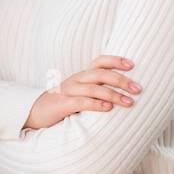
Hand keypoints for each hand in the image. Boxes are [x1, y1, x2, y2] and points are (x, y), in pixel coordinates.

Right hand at [24, 54, 140, 128]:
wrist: (36, 113)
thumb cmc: (65, 105)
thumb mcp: (81, 93)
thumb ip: (98, 90)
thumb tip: (125, 94)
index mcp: (82, 76)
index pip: (100, 62)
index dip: (116, 60)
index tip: (133, 65)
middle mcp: (76, 80)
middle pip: (101, 74)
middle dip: (121, 80)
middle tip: (138, 89)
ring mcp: (68, 91)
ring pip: (93, 88)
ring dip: (113, 94)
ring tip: (128, 102)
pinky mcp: (62, 104)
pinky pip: (80, 102)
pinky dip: (95, 104)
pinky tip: (107, 108)